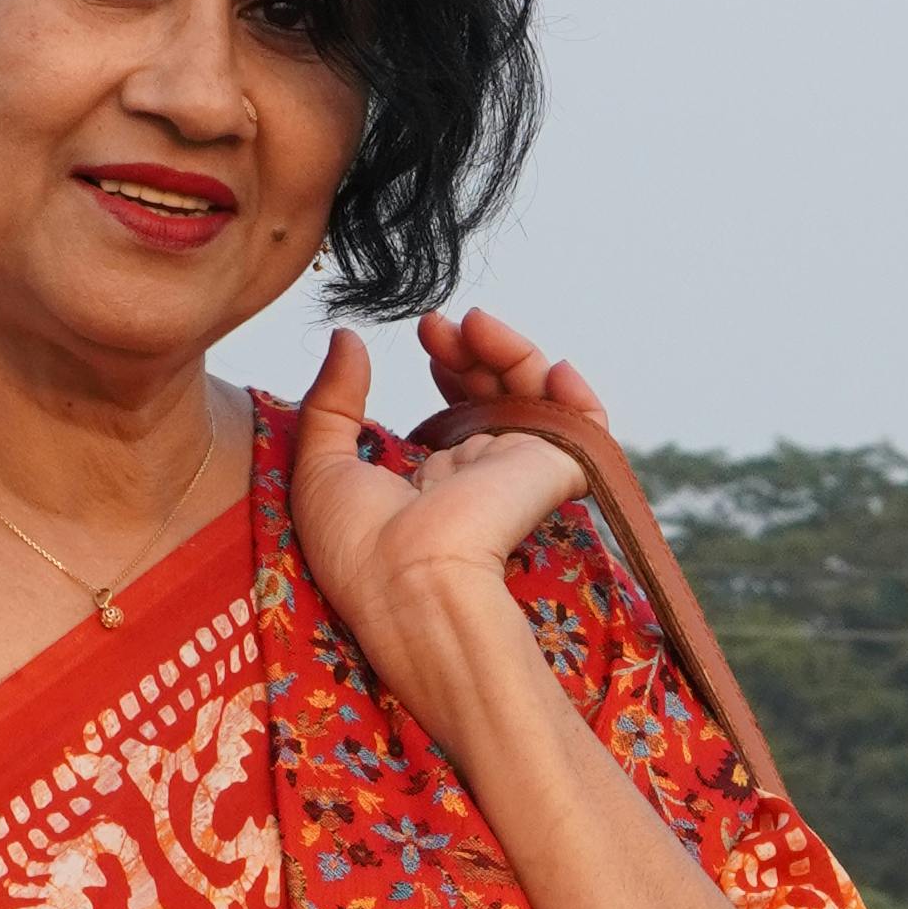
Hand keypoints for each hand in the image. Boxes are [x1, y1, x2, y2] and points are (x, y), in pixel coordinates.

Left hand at [288, 313, 598, 744]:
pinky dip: (577, 393)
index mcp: (438, 482)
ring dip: (510, 350)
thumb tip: (347, 338)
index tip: (425, 334)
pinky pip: (587, 427)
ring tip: (474, 325)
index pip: (460, 410)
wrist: (411, 583)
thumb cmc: (360, 549)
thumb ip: (332, 400)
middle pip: (496, 394)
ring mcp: (520, 473)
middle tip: (435, 326)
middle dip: (472, 349)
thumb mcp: (320, 466)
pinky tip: (552, 365)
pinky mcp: (554, 471)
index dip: (450, 364)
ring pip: (535, 396)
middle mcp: (483, 477)